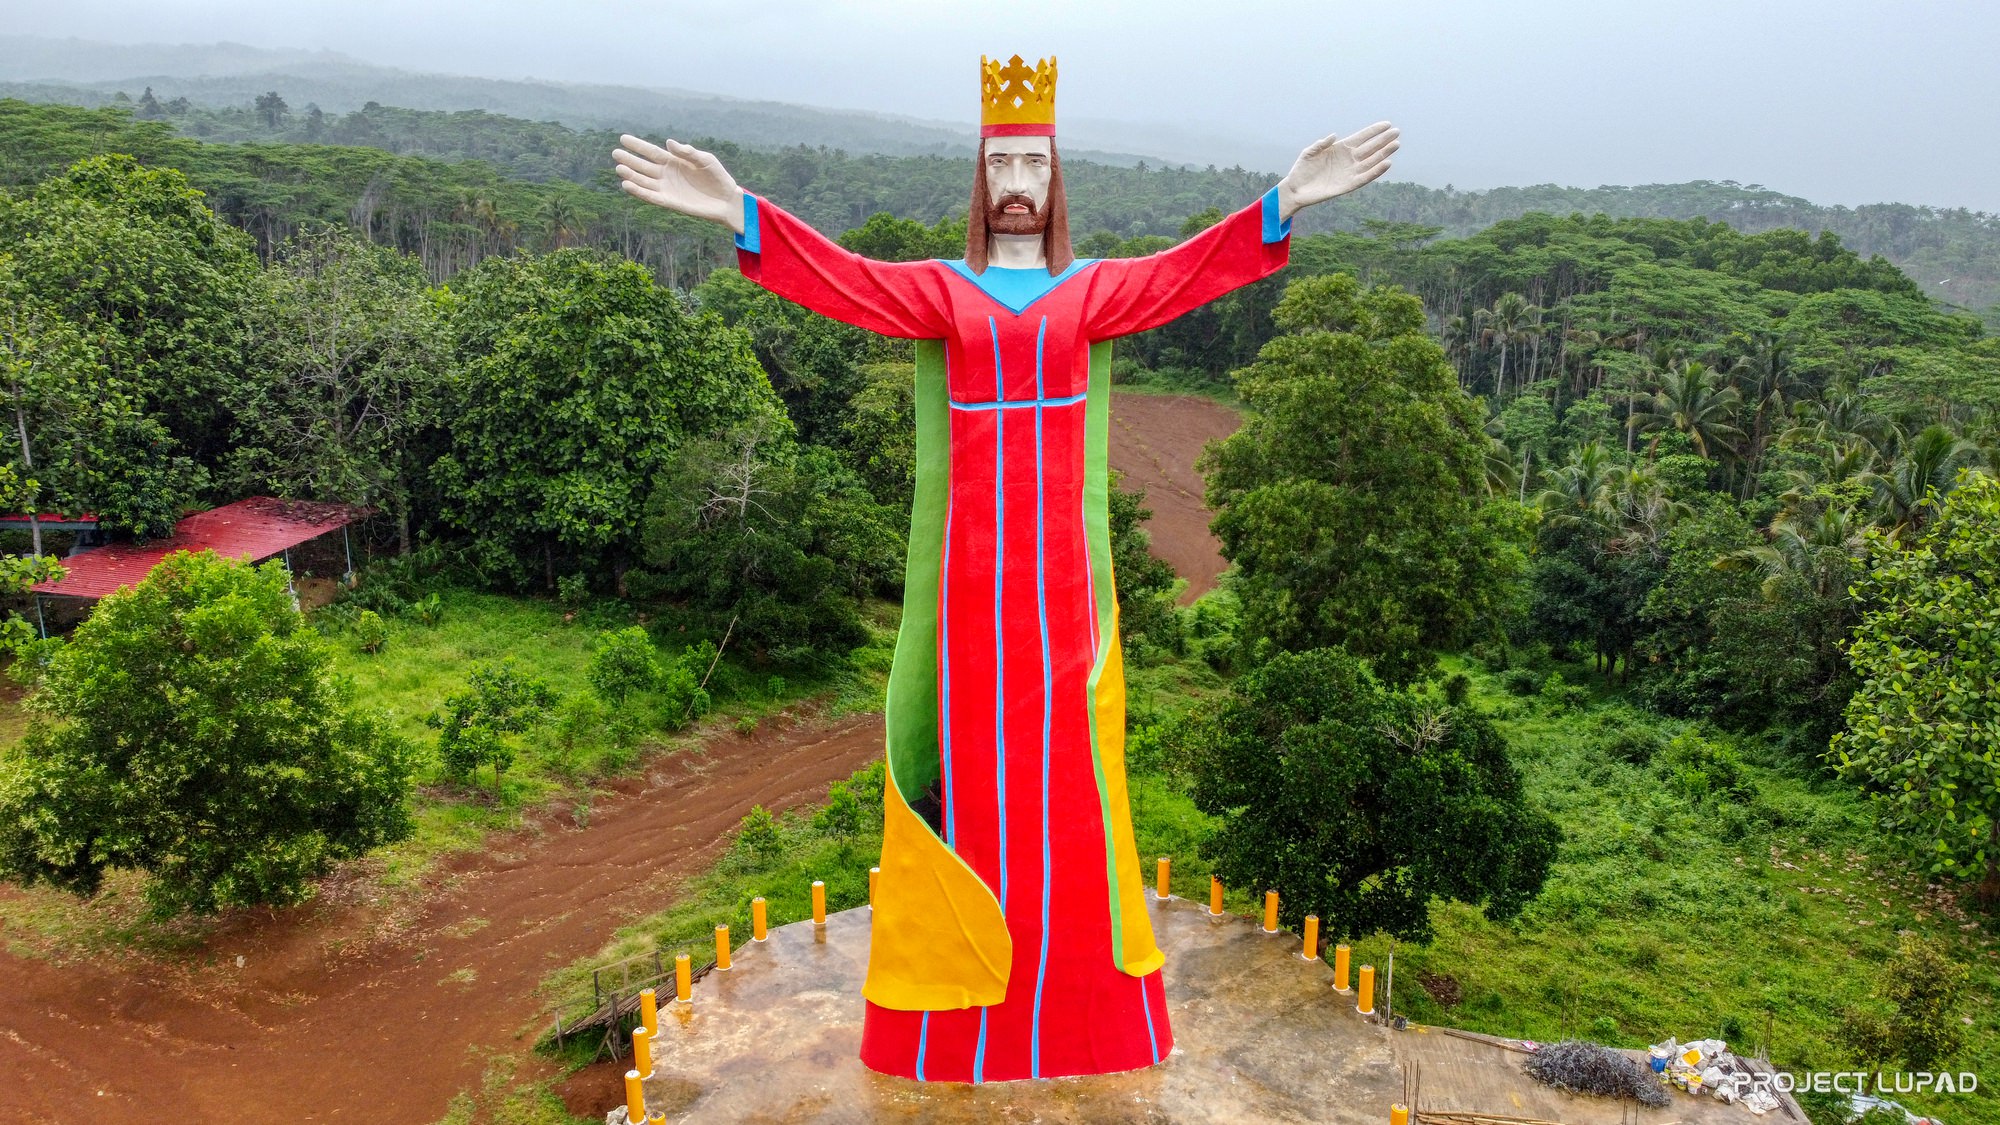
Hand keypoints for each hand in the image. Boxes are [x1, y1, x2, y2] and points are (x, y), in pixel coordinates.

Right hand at [612, 134, 746, 234]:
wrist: (727, 199)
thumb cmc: (717, 177)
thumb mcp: (705, 160)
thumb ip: (688, 152)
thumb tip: (668, 143)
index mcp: (674, 161)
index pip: (651, 152)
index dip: (638, 145)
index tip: (623, 138)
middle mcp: (666, 174)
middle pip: (643, 166)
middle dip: (629, 160)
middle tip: (615, 153)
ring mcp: (666, 188)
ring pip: (644, 181)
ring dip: (631, 176)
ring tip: (619, 168)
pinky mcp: (669, 202)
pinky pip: (650, 197)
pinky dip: (639, 192)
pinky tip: (627, 185)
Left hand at [1275, 122, 1399, 219]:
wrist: (1296, 189)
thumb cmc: (1302, 169)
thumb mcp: (1309, 153)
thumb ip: (1321, 144)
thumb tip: (1334, 135)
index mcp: (1341, 148)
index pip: (1361, 137)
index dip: (1374, 131)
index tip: (1387, 124)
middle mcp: (1349, 159)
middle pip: (1370, 147)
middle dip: (1383, 140)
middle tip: (1397, 132)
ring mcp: (1350, 171)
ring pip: (1371, 161)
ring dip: (1384, 153)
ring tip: (1396, 144)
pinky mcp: (1349, 185)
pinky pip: (1366, 177)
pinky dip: (1376, 171)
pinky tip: (1387, 163)